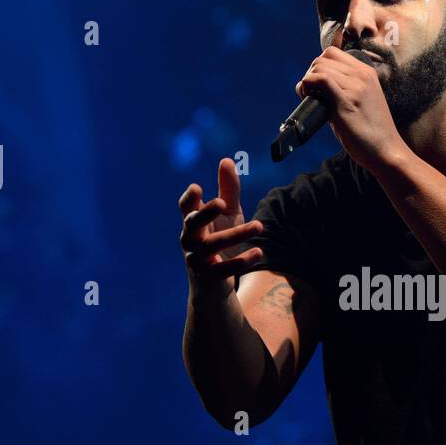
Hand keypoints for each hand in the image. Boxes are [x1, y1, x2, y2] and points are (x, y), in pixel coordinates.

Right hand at [180, 158, 263, 293]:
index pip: (185, 207)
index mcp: (192, 222)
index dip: (189, 199)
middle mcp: (189, 239)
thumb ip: (227, 190)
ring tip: (260, 226)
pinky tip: (259, 252)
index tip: (197, 188)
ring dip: (237, 234)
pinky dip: (241, 261)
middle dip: (205, 213)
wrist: (213, 284)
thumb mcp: (227, 215)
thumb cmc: (220, 241)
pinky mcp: (208, 277)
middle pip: (193, 224)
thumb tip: (226, 160)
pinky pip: (223, 269)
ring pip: (213, 245)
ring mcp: (196, 259)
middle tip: (220, 203)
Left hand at [294, 45, 409, 171]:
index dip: (319, 66)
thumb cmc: (371, 133)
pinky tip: (308, 98)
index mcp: (367, 73)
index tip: (316, 84)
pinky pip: (321, 79)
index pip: (334, 53)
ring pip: (319, 67)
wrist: (386, 151)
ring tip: (309, 97)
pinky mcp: (346, 102)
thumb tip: (315, 89)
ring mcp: (356, 87)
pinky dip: (308, 85)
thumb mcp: (361, 102)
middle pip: (324, 58)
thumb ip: (343, 91)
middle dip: (311, 73)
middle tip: (310, 93)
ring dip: (307, 81)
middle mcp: (362, 76)